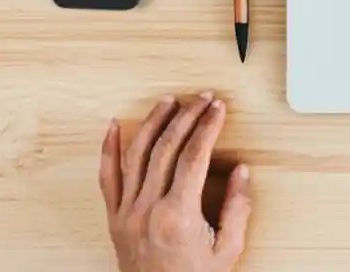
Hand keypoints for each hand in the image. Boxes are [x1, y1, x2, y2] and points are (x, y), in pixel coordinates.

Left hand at [99, 92, 252, 271]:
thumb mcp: (227, 250)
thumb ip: (237, 209)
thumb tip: (242, 172)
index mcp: (177, 215)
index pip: (194, 156)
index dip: (208, 127)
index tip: (218, 109)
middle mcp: (148, 209)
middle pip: (167, 148)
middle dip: (187, 117)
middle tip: (202, 99)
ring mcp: (127, 212)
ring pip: (136, 155)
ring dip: (153, 123)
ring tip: (168, 102)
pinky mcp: (115, 218)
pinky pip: (108, 177)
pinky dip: (109, 149)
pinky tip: (113, 127)